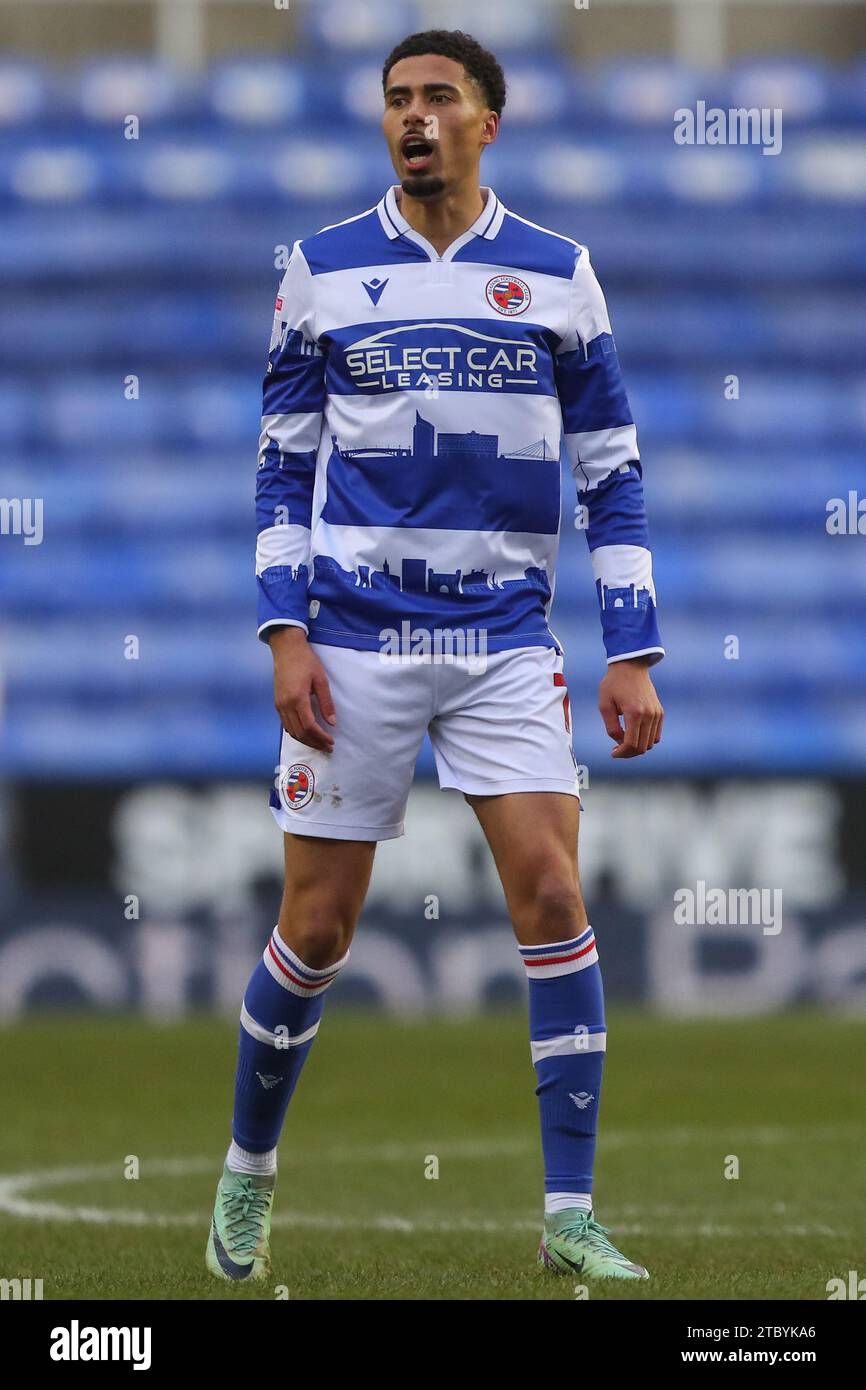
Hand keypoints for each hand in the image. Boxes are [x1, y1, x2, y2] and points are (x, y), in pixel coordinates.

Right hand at [269, 627, 335, 751]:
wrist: (286, 649)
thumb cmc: (306, 661)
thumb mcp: (321, 680)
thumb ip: (326, 703)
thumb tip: (332, 722)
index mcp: (297, 699)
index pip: (309, 726)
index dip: (321, 737)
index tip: (331, 742)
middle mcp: (285, 705)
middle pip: (299, 733)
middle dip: (314, 743)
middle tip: (327, 747)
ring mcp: (279, 705)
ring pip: (291, 731)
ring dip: (305, 740)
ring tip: (318, 744)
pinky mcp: (277, 703)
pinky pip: (286, 724)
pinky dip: (296, 733)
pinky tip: (306, 734)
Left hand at [598, 657, 663, 758]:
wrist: (630, 667)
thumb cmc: (614, 684)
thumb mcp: (604, 705)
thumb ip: (611, 727)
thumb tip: (620, 742)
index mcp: (634, 713)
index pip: (631, 744)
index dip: (622, 753)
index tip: (613, 753)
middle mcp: (649, 715)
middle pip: (642, 747)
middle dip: (629, 752)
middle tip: (617, 750)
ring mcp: (657, 714)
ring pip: (651, 743)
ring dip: (638, 747)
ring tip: (624, 742)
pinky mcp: (660, 712)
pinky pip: (656, 735)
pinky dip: (646, 739)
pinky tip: (635, 735)